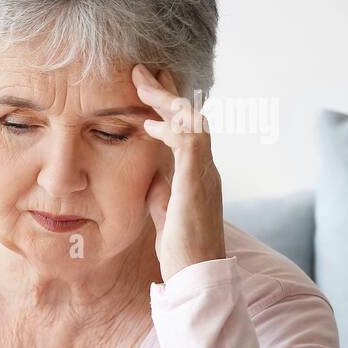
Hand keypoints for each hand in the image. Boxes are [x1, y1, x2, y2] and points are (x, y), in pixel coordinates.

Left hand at [132, 64, 226, 281]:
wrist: (198, 275)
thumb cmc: (183, 248)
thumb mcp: (164, 213)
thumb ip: (160, 192)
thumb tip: (150, 176)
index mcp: (196, 173)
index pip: (184, 130)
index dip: (166, 107)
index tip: (143, 90)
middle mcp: (205, 168)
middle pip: (191, 118)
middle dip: (166, 93)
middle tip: (142, 71)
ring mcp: (205, 174)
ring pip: (194, 123)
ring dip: (168, 101)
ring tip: (144, 84)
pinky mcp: (198, 184)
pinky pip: (192, 145)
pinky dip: (174, 128)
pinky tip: (151, 123)